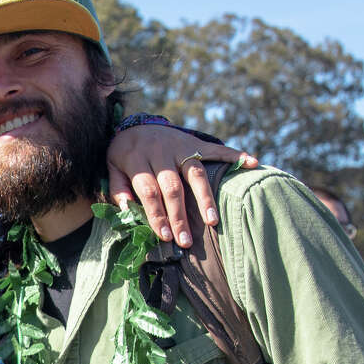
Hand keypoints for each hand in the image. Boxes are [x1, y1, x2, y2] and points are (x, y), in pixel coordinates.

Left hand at [107, 124, 258, 247]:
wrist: (134, 124)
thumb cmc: (124, 155)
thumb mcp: (111, 168)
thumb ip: (118, 188)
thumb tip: (128, 209)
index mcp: (136, 160)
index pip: (149, 191)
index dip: (157, 214)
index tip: (165, 236)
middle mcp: (160, 153)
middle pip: (173, 187)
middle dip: (179, 215)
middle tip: (186, 240)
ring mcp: (180, 146)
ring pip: (195, 173)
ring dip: (205, 197)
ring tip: (212, 221)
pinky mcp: (194, 142)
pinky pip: (216, 148)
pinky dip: (235, 155)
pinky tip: (252, 163)